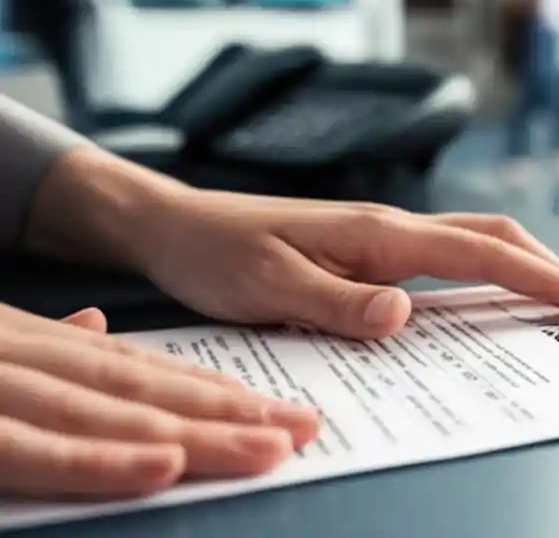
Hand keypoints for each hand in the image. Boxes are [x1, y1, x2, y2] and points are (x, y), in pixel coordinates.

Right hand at [0, 304, 319, 497]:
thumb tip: (95, 324)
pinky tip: (166, 466)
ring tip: (267, 446)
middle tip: (301, 428)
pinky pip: (35, 450)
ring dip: (191, 431)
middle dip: (226, 412)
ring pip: (107, 414)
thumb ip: (45, 342)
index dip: (208, 389)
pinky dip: (101, 460)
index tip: (274, 407)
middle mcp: (22, 359)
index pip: (134, 368)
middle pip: (138, 390)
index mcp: (28, 343)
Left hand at [25, 148, 558, 339]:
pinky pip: (443, 258)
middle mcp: (391, 228)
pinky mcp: (369, 249)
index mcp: (379, 233)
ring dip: (521, 264)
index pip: (480, 251)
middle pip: (493, 233)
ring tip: (555, 300)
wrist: (177, 226)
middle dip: (548, 264)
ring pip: (473, 240)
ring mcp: (383, 236)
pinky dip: (484, 273)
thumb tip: (406, 316)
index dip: (540, 277)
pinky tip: (484, 301)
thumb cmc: (218, 255)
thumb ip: (338, 303)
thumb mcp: (269, 288)